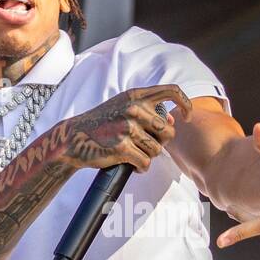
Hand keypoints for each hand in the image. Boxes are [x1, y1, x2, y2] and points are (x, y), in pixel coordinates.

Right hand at [58, 85, 192, 172]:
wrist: (73, 138)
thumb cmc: (101, 124)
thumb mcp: (122, 107)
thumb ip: (146, 110)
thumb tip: (172, 121)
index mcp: (136, 96)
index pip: (172, 91)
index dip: (186, 104)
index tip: (186, 117)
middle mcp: (134, 109)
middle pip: (168, 132)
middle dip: (161, 143)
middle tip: (145, 146)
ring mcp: (128, 128)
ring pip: (157, 151)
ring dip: (147, 157)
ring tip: (133, 154)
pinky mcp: (122, 147)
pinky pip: (145, 163)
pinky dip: (140, 168)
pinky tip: (131, 165)